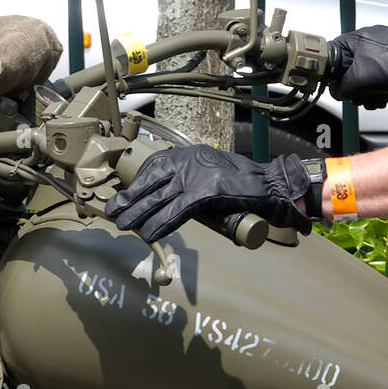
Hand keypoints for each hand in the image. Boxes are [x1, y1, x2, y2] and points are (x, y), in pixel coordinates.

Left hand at [106, 146, 314, 242]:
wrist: (274, 185)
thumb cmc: (247, 184)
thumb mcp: (213, 176)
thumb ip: (194, 184)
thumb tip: (174, 201)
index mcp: (191, 154)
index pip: (155, 164)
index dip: (137, 182)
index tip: (125, 193)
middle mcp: (191, 160)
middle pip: (151, 182)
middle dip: (130, 198)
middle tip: (114, 212)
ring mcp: (198, 175)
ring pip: (158, 197)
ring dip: (138, 213)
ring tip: (124, 225)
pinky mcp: (207, 191)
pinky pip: (176, 211)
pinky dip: (160, 223)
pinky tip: (148, 233)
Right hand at [327, 25, 387, 108]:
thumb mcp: (358, 81)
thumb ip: (341, 88)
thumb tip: (337, 92)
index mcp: (359, 37)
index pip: (337, 53)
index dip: (336, 72)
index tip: (338, 84)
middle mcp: (372, 39)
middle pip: (354, 67)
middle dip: (357, 87)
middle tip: (360, 97)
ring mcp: (387, 47)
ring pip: (370, 73)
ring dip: (370, 90)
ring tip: (376, 100)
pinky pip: (383, 73)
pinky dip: (383, 86)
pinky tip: (386, 96)